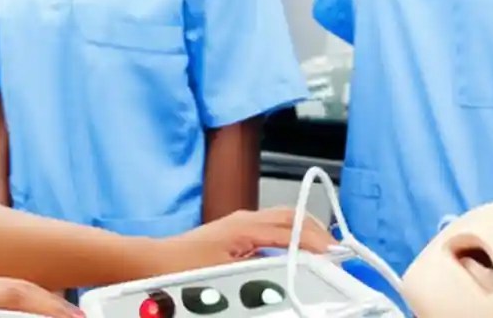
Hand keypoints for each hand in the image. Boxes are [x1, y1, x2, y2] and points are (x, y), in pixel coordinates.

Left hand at [166, 207, 337, 267]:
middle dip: (317, 232)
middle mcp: (245, 219)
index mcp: (245, 226)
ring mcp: (241, 223)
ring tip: (324, 251)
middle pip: (292, 217)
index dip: (316, 242)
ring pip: (283, 220)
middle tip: (337, 252)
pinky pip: (272, 228)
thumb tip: (289, 272)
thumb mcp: (226, 274)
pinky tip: (297, 252)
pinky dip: (291, 236)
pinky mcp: (237, 232)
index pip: (291, 229)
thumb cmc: (182, 267)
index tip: (334, 256)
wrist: (155, 261)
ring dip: (306, 232)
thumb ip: (261, 272)